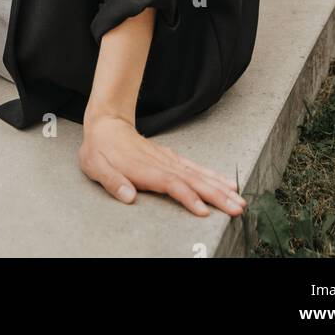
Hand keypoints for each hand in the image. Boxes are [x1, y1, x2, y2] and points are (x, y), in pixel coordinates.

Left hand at [79, 113, 246, 216]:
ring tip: (238, 199)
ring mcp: (169, 160)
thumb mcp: (96, 166)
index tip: (205, 211)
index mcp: (145, 169)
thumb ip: (113, 181)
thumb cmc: (100, 150)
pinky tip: (226, 183)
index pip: (172, 185)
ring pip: (199, 174)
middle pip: (194, 181)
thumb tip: (128, 196)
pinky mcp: (172, 158)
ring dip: (220, 187)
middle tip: (236, 208)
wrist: (107, 124)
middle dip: (216, 195)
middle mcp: (162, 164)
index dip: (189, 198)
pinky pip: (195, 168)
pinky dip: (212, 175)